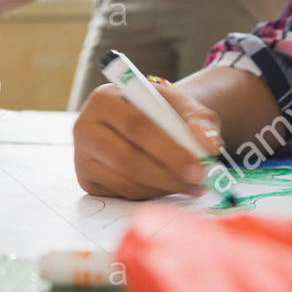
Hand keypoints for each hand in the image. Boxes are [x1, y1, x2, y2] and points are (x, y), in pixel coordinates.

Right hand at [73, 82, 221, 198]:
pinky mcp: (86, 179)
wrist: (144, 122)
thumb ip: (200, 121)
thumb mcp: (182, 107)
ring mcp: (82, 155)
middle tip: (198, 182)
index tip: (198, 165)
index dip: (169, 148)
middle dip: (167, 173)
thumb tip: (209, 146)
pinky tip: (169, 186)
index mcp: (105, 98)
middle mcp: (85, 125)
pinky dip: (150, 194)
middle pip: (126, 157)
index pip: (136, 125)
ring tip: (190, 185)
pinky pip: (122, 193)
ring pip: (125, 180)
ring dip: (163, 187)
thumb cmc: (161, 113)